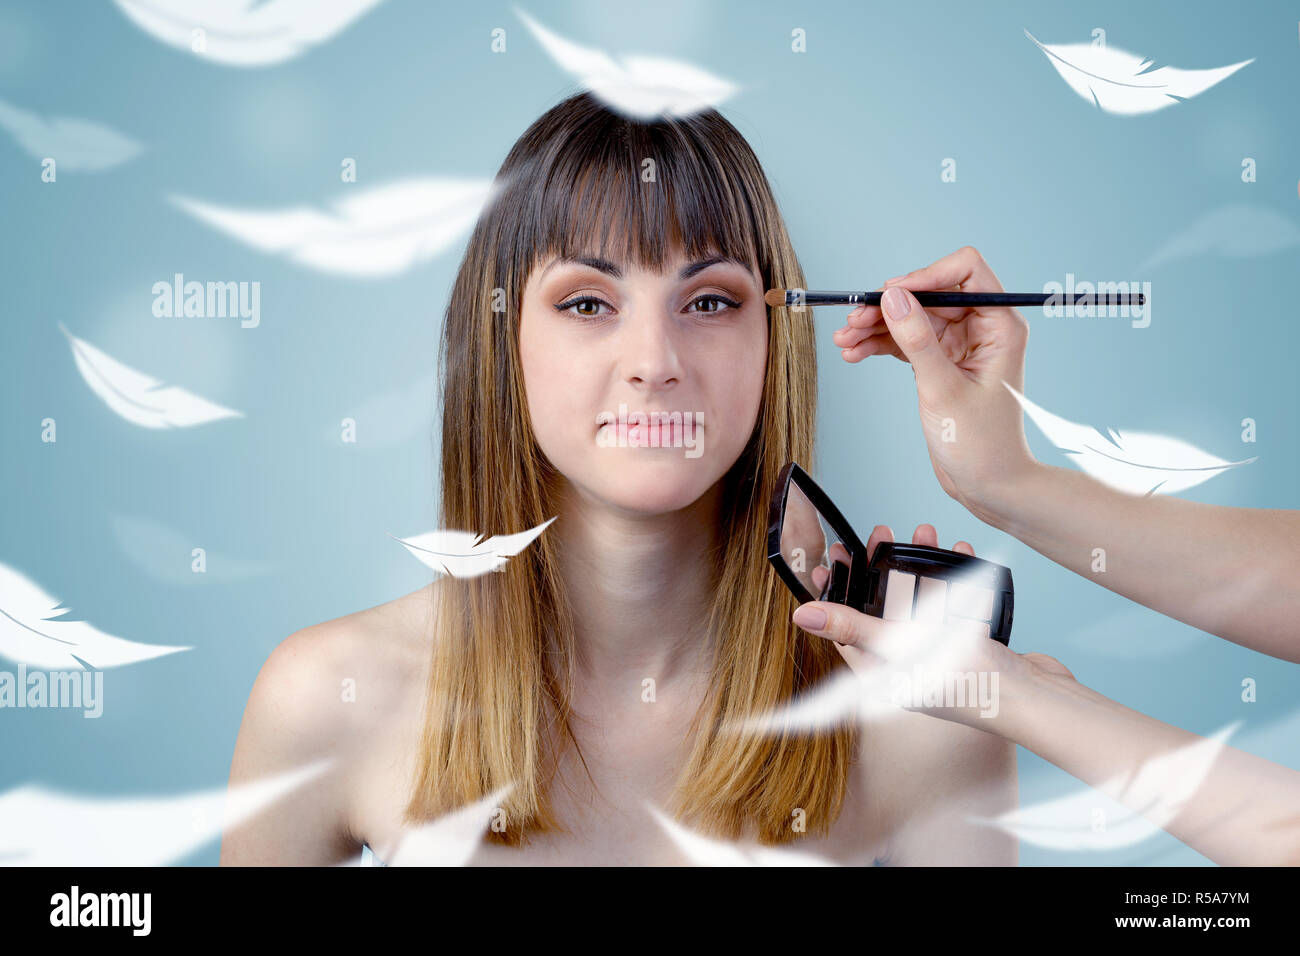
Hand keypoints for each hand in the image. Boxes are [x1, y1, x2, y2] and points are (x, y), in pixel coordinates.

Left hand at [792, 522, 1074, 727]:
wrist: (1040, 702)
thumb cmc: (971, 685)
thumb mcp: (904, 650)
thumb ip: (855, 628)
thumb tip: (802, 615)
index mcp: (882, 677)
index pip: (845, 631)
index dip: (835, 594)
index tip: (833, 558)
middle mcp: (907, 669)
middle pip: (884, 610)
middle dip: (882, 568)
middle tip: (880, 534)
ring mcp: (941, 658)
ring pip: (921, 603)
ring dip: (921, 565)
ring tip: (924, 532)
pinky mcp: (971, 648)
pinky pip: (955, 607)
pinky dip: (956, 579)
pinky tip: (960, 551)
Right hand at [831, 246, 1037, 519]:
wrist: (989, 485)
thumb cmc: (981, 444)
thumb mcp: (943, 389)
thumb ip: (916, 340)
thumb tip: (892, 298)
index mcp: (1001, 325)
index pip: (966, 271)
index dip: (925, 276)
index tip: (889, 295)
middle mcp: (982, 328)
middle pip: (929, 295)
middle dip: (889, 306)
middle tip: (852, 321)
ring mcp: (960, 345)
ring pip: (912, 318)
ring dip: (877, 326)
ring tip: (844, 340)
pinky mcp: (941, 363)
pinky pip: (907, 342)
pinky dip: (880, 345)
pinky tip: (855, 353)